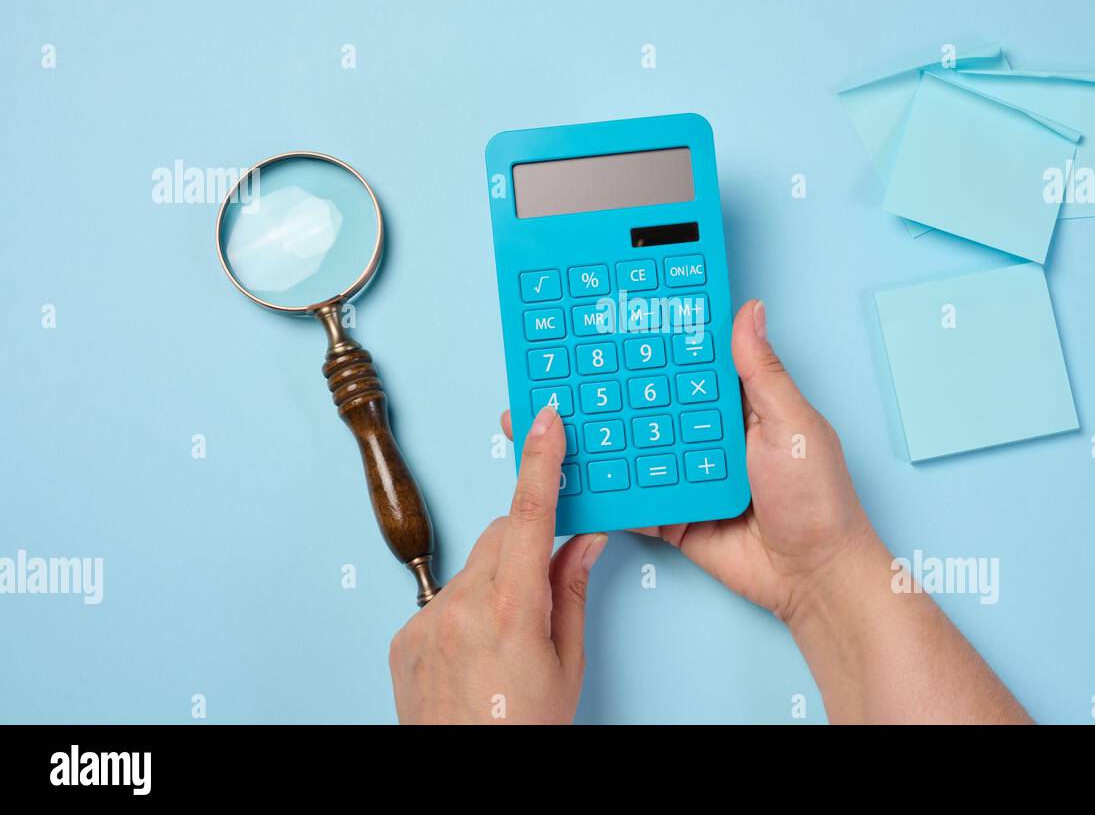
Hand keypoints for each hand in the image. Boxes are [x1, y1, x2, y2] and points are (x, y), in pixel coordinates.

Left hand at [388, 405, 606, 723]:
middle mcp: (463, 605)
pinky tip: (477, 654)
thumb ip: (571, 591)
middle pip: (498, 537)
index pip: (530, 513)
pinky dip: (466, 610)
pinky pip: (443, 600)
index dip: (541, 461)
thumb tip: (582, 541)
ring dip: (495, 583)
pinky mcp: (404, 636)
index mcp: (514, 608)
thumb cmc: (524, 731)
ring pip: (472, 569)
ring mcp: (427, 620)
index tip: (546, 421)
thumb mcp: (567, 664)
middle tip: (543, 588)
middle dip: (524, 545)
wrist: (466, 778)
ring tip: (507, 641)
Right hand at [500, 299, 872, 623]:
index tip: (620, 321)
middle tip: (570, 366)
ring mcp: (688, 478)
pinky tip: (575, 472)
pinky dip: (608, 490)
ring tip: (561, 416)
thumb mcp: (792, 425)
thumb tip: (748, 312)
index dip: (659, 345)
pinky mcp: (674, 517)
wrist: (813, 578)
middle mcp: (709, 439)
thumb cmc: (818, 501)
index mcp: (739, 407)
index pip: (691, 367)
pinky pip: (634, 499)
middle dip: (616, 390)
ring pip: (637, 452)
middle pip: (653, 407)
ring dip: (604, 440)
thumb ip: (762, 373)